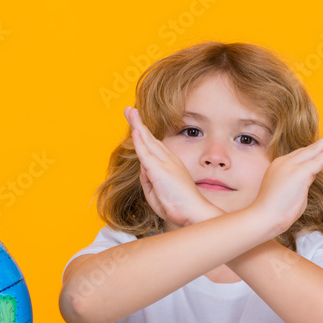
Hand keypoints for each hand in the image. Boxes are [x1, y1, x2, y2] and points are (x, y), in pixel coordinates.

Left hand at [126, 107, 221, 227]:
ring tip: (129, 111)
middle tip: (130, 110)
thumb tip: (142, 168)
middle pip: (150, 139)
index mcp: (169, 166)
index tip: (137, 126)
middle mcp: (168, 160)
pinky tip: (135, 129)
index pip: (154, 147)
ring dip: (137, 125)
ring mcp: (165, 163)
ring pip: (147, 141)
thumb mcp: (155, 193)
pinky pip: (146, 153)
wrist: (193, 212)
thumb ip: (147, 180)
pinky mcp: (160, 170)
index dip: (144, 135)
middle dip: (138, 124)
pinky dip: (139, 140)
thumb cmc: (177, 206)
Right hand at [250, 123, 322, 234]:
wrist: (263, 217)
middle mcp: (284, 162)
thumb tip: (311, 177)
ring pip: (313, 150)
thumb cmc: (275, 212)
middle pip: (308, 148)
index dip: (314, 149)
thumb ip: (301, 183)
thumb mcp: (289, 193)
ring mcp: (290, 166)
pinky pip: (317, 161)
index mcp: (279, 166)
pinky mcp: (298, 173)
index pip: (300, 155)